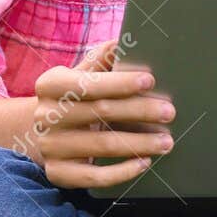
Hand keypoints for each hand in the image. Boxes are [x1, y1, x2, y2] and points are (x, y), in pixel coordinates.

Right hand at [31, 37, 175, 188]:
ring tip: (167, 140)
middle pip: (99, 112)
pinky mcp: (58, 174)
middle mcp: (46, 115)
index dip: (119, 82)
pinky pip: (94, 177)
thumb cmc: (76, 96)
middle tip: (170, 111)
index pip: (87, 83)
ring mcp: (50, 146)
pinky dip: (121, 172)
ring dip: (139, 143)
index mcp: (50, 84)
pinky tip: (144, 163)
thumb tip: (126, 39)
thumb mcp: (82, 73)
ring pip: (101, 146)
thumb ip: (103, 57)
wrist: (46, 132)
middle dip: (139, 111)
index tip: (150, 80)